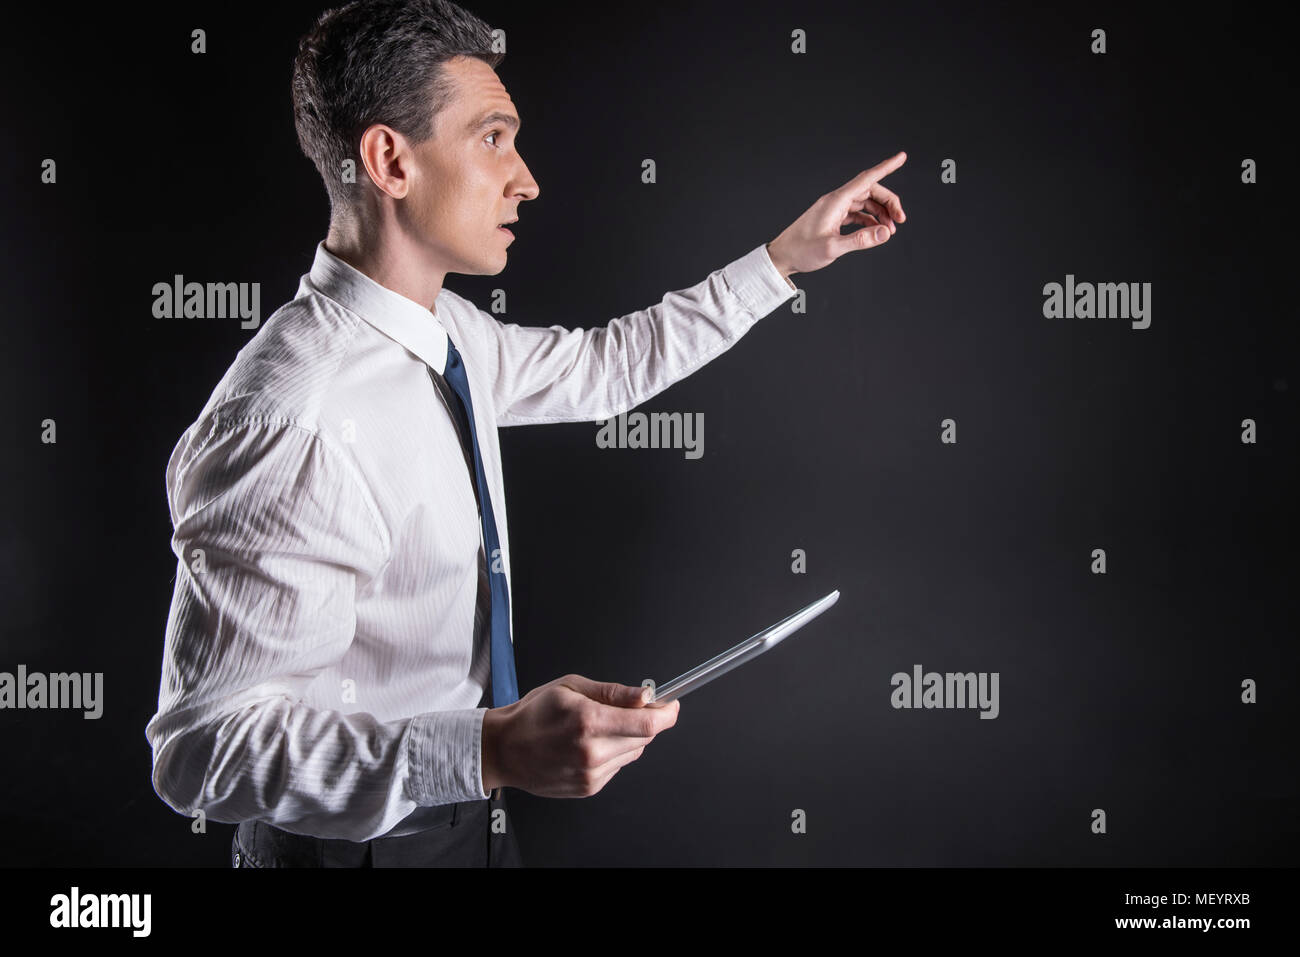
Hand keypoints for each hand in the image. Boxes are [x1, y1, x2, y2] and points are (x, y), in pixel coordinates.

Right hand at [482, 674, 680, 796]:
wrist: (505, 748)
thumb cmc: (534, 713)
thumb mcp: (571, 687)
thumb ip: (613, 693)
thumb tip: (645, 695)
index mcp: (587, 721)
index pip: (647, 725)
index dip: (666, 714)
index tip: (671, 705)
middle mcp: (591, 751)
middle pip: (644, 739)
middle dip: (646, 721)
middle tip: (631, 709)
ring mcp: (591, 774)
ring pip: (634, 752)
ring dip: (628, 737)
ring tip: (599, 726)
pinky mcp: (589, 787)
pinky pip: (618, 766)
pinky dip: (613, 752)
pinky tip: (590, 744)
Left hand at [767, 151, 907, 278]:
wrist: (782, 257)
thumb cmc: (802, 252)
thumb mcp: (832, 248)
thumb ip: (860, 240)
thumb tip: (885, 233)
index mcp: (836, 201)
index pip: (867, 178)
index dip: (886, 167)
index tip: (902, 157)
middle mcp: (836, 201)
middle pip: (870, 190)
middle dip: (888, 202)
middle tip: (901, 220)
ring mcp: (834, 209)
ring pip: (864, 202)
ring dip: (880, 213)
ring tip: (889, 230)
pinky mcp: (832, 218)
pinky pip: (856, 212)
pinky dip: (869, 219)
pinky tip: (875, 231)